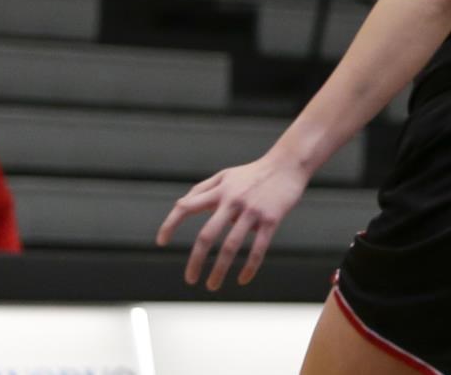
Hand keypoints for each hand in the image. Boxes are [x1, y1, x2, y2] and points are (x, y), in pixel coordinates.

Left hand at [155, 153, 308, 288]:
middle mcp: (233, 201)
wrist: (289, 163)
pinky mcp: (272, 218)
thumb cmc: (254, 172)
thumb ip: (202, 190)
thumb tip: (180, 206)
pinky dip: (250, 266)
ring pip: (231, 246)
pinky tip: (243, 279)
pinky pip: (259, 248)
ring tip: (212, 286)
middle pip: (207, 235)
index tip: (161, 242)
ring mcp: (252, 211)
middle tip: (190, 280)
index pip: (186, 206)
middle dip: (196, 260)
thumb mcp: (226, 176)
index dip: (170, 224)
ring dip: (219, 269)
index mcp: (219, 191)